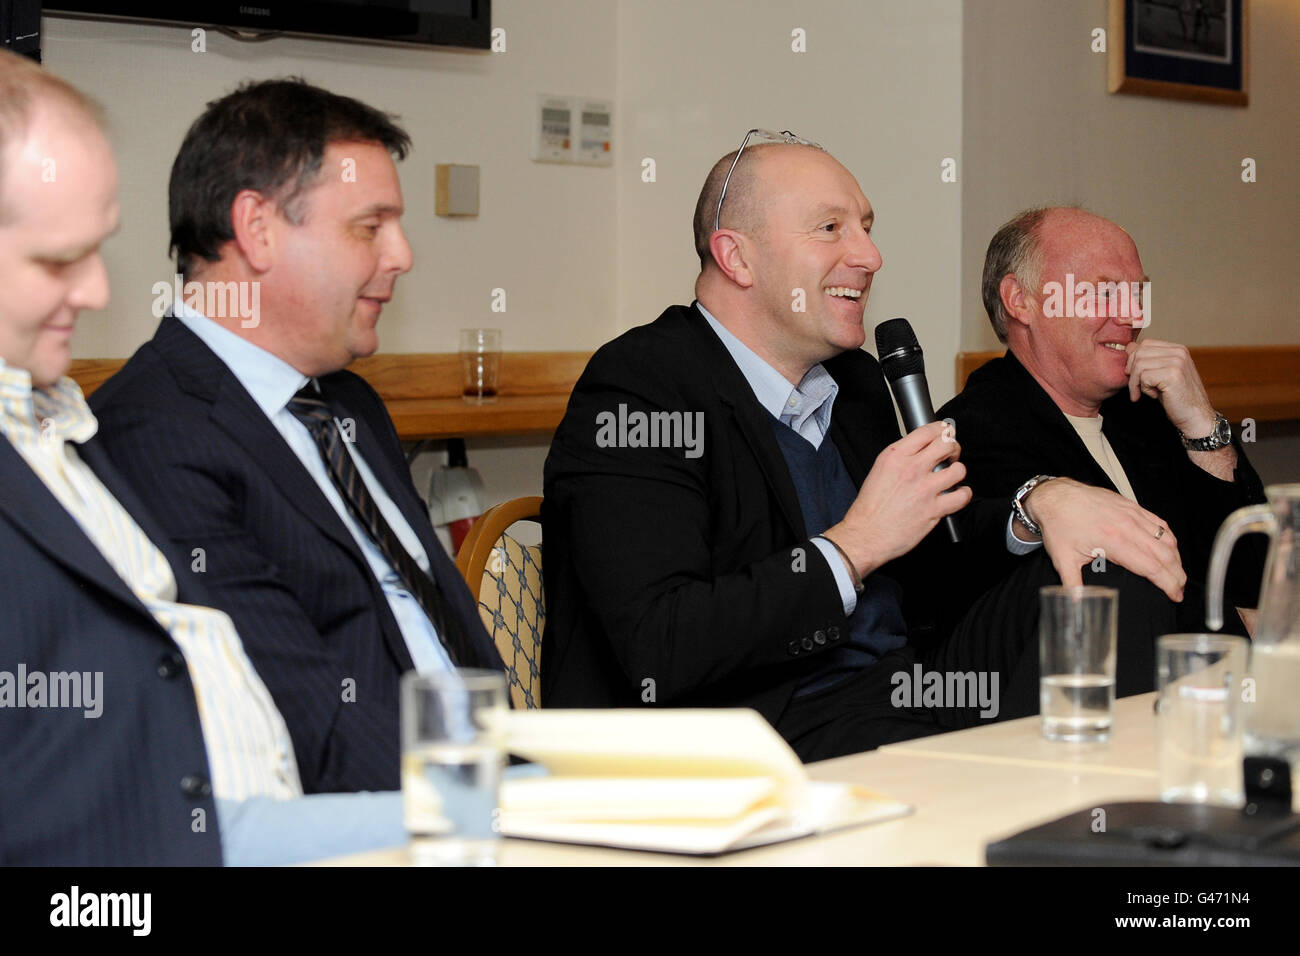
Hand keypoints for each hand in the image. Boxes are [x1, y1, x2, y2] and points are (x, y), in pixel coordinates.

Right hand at [822, 422, 971, 577]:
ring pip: (958, 469)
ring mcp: (924, 489)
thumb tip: (920, 451)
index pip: (927, 431)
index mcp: (895, 456)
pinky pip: (962, 496)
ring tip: (952, 477)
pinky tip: (956, 495)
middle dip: (953, 447)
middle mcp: (911, 469)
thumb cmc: (870, 507)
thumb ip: (901, 458)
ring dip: (958, 472)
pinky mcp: (934, 509)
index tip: (945, 433)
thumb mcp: (879, 470)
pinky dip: (963, 495)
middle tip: (950, 455)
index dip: (941, 430)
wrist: (866, 534)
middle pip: (947, 444)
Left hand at [1027, 477, 1185, 600]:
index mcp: (1114, 542)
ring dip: (1176, 558)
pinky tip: (1170, 548)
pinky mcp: (1132, 506)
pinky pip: (1159, 523)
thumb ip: (1072, 584)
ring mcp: (1132, 514)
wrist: (1055, 496)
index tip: (1175, 595)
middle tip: (1180, 590)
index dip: (1168, 584)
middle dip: (1177, 575)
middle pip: (1165, 555)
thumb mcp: (1063, 559)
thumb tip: (1076, 603)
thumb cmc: (1058, 524)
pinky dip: (1169, 538)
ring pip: (1166, 538)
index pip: (1152, 567)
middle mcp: (1128, 527)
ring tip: (1178, 573)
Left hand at [1125, 339, 1215, 436]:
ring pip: (1139, 365)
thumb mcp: (1161, 374)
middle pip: (1139, 353)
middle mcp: (1179, 352)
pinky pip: (1144, 377)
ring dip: (1136, 383)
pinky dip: (1144, 389)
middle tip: (1137, 388)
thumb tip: (1128, 348)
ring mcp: (1177, 362)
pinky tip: (1155, 396)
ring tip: (1147, 393)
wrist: (1195, 416)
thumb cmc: (1176, 397)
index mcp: (1177, 349)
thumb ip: (1149, 360)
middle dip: (1132, 373)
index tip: (1136, 378)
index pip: (1144, 344)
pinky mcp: (1173, 374)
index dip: (1134, 361)